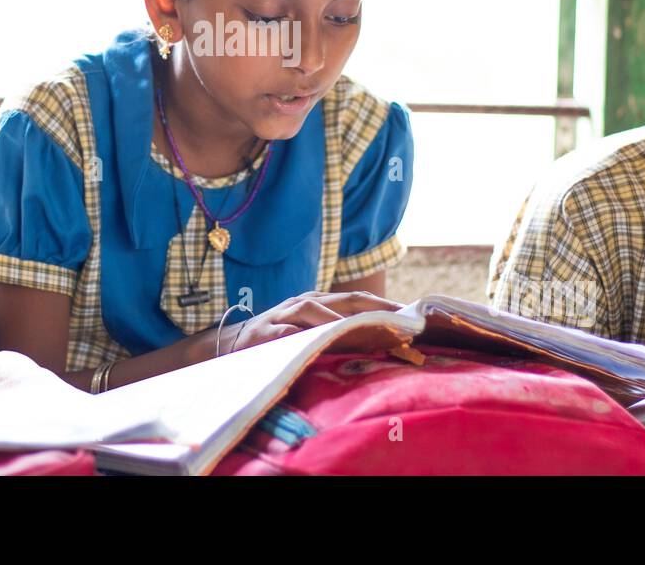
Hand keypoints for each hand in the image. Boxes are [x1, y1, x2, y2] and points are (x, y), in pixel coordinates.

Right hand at [227, 290, 402, 353]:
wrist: (232, 343)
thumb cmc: (280, 339)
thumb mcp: (309, 332)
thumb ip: (338, 334)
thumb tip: (381, 344)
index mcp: (319, 302)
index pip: (357, 300)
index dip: (384, 305)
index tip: (412, 315)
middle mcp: (303, 303)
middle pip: (343, 300)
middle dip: (373, 308)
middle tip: (400, 320)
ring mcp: (282, 316)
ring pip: (312, 309)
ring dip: (338, 319)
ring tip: (363, 329)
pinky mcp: (263, 334)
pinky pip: (283, 332)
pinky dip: (298, 335)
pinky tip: (312, 342)